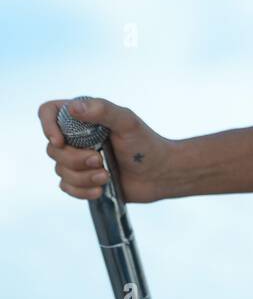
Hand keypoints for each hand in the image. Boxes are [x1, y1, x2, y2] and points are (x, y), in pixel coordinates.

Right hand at [38, 95, 175, 204]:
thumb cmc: (146, 144)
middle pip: (52, 148)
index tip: (60, 141)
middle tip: (99, 160)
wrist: (159, 175)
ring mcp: (79, 158)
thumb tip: (73, 107)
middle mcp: (78, 136)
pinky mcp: (82, 179)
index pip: (49, 112)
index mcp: (85, 116)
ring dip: (83, 177)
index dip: (47, 126)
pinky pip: (66, 187)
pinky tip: (101, 189)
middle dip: (75, 159)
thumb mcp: (127, 123)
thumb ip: (102, 111)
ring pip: (60, 170)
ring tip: (107, 176)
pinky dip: (82, 191)